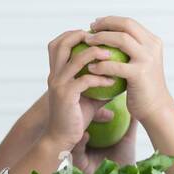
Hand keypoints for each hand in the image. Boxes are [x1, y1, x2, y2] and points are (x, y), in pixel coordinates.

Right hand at [43, 29, 121, 147]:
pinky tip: (112, 81)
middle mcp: (54, 75)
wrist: (62, 139)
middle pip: (61, 44)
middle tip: (102, 37)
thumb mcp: (89, 96)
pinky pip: (85, 80)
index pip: (58, 44)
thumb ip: (99, 83)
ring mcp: (58, 85)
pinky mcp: (65, 96)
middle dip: (81, 36)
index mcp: (56, 72)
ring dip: (95, 54)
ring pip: (75, 59)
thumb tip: (119, 74)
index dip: (73, 34)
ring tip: (111, 55)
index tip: (93, 34)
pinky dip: (100, 78)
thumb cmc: (76, 117)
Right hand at [70, 98, 139, 173]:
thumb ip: (129, 122)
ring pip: (73, 139)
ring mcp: (79, 155)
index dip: (86, 109)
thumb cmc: (124, 160)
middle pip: (77, 128)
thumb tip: (137, 103)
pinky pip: (76, 152)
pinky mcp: (78, 164)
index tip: (90, 98)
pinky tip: (85, 135)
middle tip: (79, 103)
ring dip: (75, 128)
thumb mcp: (126, 137)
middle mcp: (83, 145)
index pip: (86, 121)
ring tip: (81, 116)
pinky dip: (80, 143)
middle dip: (77, 117)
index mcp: (92, 138)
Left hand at [82, 16, 173, 123]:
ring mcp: (147, 59)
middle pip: (126, 25)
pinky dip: (101, 65)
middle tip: (89, 29)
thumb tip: (106, 33)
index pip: (129, 22)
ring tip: (87, 43)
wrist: (155, 109)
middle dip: (105, 24)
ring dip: (101, 38)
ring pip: (121, 39)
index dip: (111, 20)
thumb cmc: (142, 86)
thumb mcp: (140, 62)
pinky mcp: (139, 73)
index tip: (95, 24)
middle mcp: (152, 47)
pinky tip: (90, 67)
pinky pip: (115, 65)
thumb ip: (130, 49)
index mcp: (152, 41)